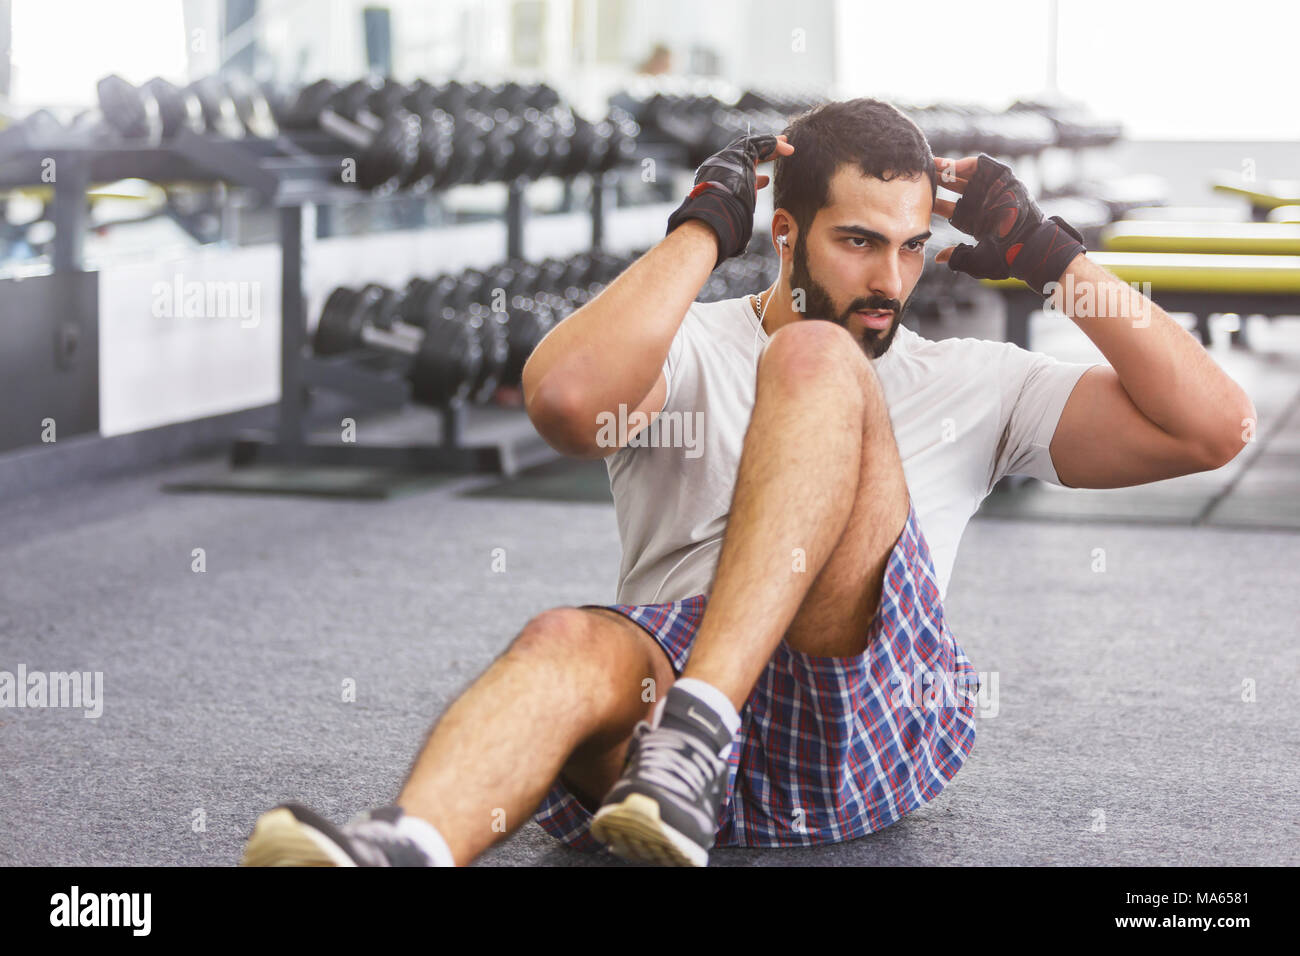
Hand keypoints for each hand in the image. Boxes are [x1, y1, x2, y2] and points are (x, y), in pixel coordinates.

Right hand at [666, 134, 793, 267]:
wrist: (712, 218)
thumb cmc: (722, 228)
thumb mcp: (730, 225)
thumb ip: (736, 227)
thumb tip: (739, 247)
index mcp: (716, 184)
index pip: (737, 175)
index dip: (753, 175)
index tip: (766, 179)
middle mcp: (718, 168)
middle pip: (743, 155)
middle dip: (763, 152)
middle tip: (779, 150)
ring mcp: (726, 160)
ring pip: (750, 146)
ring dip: (771, 145)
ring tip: (787, 144)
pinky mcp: (738, 155)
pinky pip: (758, 145)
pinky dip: (774, 145)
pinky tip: (787, 150)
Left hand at [932, 153, 1084, 294]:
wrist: (1028, 247)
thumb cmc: (1005, 258)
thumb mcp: (976, 261)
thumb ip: (957, 258)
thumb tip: (937, 258)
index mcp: (973, 220)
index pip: (948, 208)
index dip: (933, 203)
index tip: (915, 200)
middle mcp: (980, 203)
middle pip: (954, 188)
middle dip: (937, 181)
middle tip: (919, 177)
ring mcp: (991, 190)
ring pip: (964, 175)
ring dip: (947, 169)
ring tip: (931, 165)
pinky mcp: (1002, 179)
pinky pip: (982, 166)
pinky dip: (965, 163)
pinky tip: (948, 164)